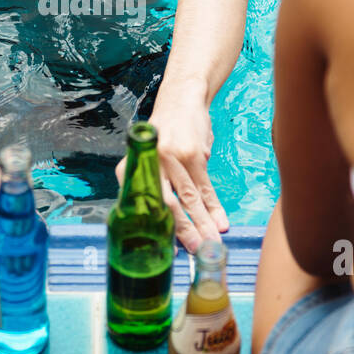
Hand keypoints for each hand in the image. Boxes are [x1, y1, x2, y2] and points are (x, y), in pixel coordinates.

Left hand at [115, 100, 227, 253]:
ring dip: (203, 223)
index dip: (160, 232)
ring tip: (213, 243)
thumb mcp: (148, 159)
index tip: (172, 252)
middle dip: (185, 232)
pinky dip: (214, 207)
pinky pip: (206, 186)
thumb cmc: (164, 136)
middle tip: (198, 253)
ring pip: (190, 198)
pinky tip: (221, 222)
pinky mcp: (194, 153)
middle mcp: (150, 163)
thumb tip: (167, 226)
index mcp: (132, 168)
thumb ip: (153, 186)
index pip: (145, 206)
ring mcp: (173, 157)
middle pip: (169, 205)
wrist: (181, 100)